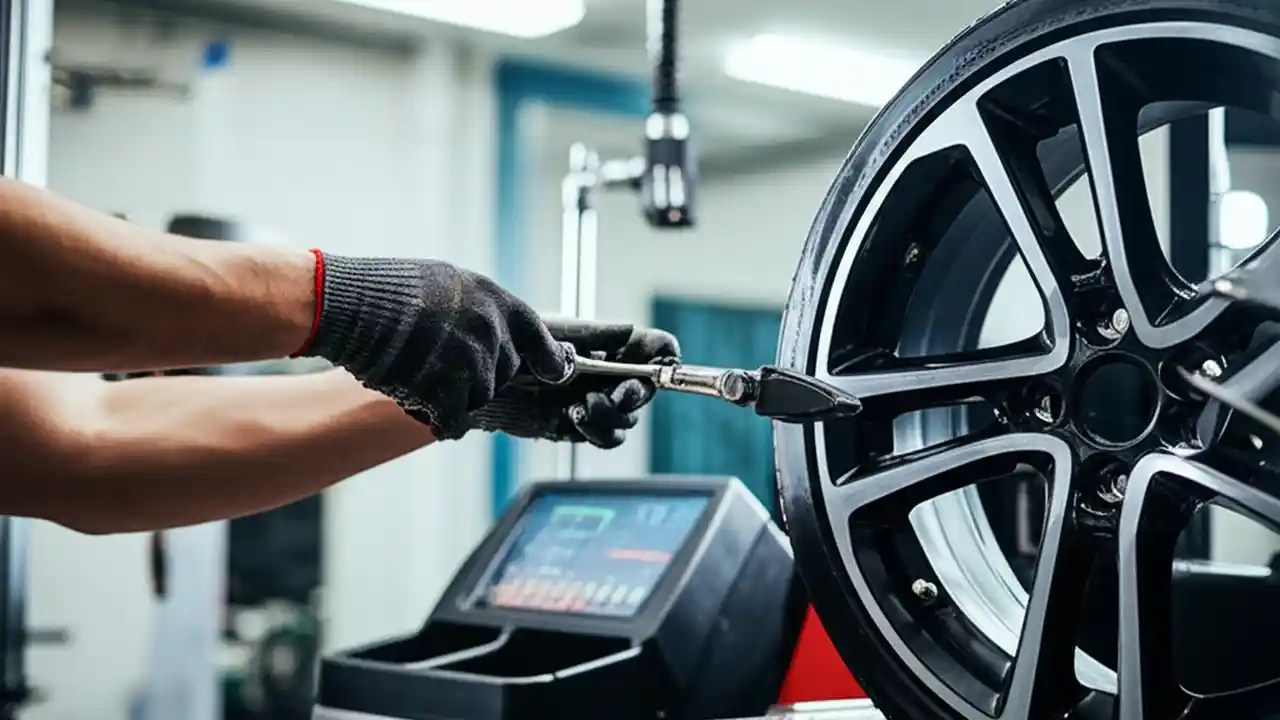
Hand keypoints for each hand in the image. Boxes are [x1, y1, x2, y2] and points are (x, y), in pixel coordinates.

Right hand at [300, 254, 567, 437]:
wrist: (351, 304)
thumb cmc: (387, 290)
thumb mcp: (446, 284)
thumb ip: (478, 309)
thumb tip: (495, 332)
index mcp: (494, 301)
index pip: (537, 337)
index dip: (547, 358)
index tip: (554, 371)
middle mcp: (491, 332)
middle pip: (503, 372)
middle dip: (478, 374)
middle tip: (439, 361)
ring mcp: (472, 364)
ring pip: (478, 397)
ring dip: (453, 394)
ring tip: (417, 370)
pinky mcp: (449, 393)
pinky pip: (454, 420)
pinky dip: (438, 419)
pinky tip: (416, 401)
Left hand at [466, 319, 680, 447]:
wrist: (474, 379)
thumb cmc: (508, 342)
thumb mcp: (549, 330)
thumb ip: (590, 334)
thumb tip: (629, 330)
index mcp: (607, 343)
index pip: (654, 350)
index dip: (662, 359)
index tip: (657, 368)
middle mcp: (606, 373)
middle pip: (647, 389)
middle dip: (636, 394)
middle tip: (618, 394)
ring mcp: (593, 401)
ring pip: (628, 418)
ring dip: (612, 415)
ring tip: (582, 405)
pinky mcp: (576, 426)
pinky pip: (606, 437)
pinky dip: (597, 432)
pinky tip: (573, 418)